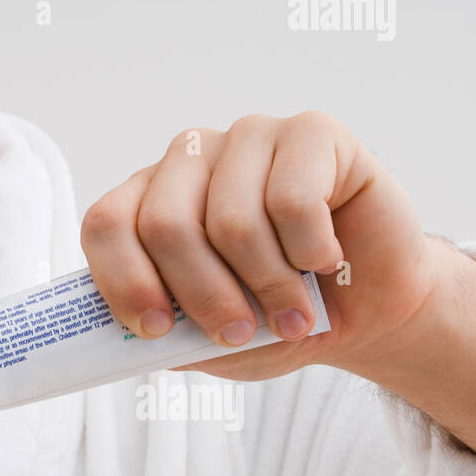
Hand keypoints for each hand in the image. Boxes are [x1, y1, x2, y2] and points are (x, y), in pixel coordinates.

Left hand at [80, 111, 440, 380]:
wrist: (368, 309)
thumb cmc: (275, 318)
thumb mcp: (209, 343)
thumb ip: (167, 335)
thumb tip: (144, 332)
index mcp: (149, 200)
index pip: (107, 224)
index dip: (125, 281)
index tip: (158, 330)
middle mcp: (190, 159)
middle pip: (165, 225)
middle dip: (204, 296)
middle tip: (239, 332)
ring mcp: (247, 138)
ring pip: (232, 221)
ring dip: (268, 286)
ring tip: (292, 313)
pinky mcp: (311, 133)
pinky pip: (293, 200)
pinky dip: (311, 251)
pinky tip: (324, 259)